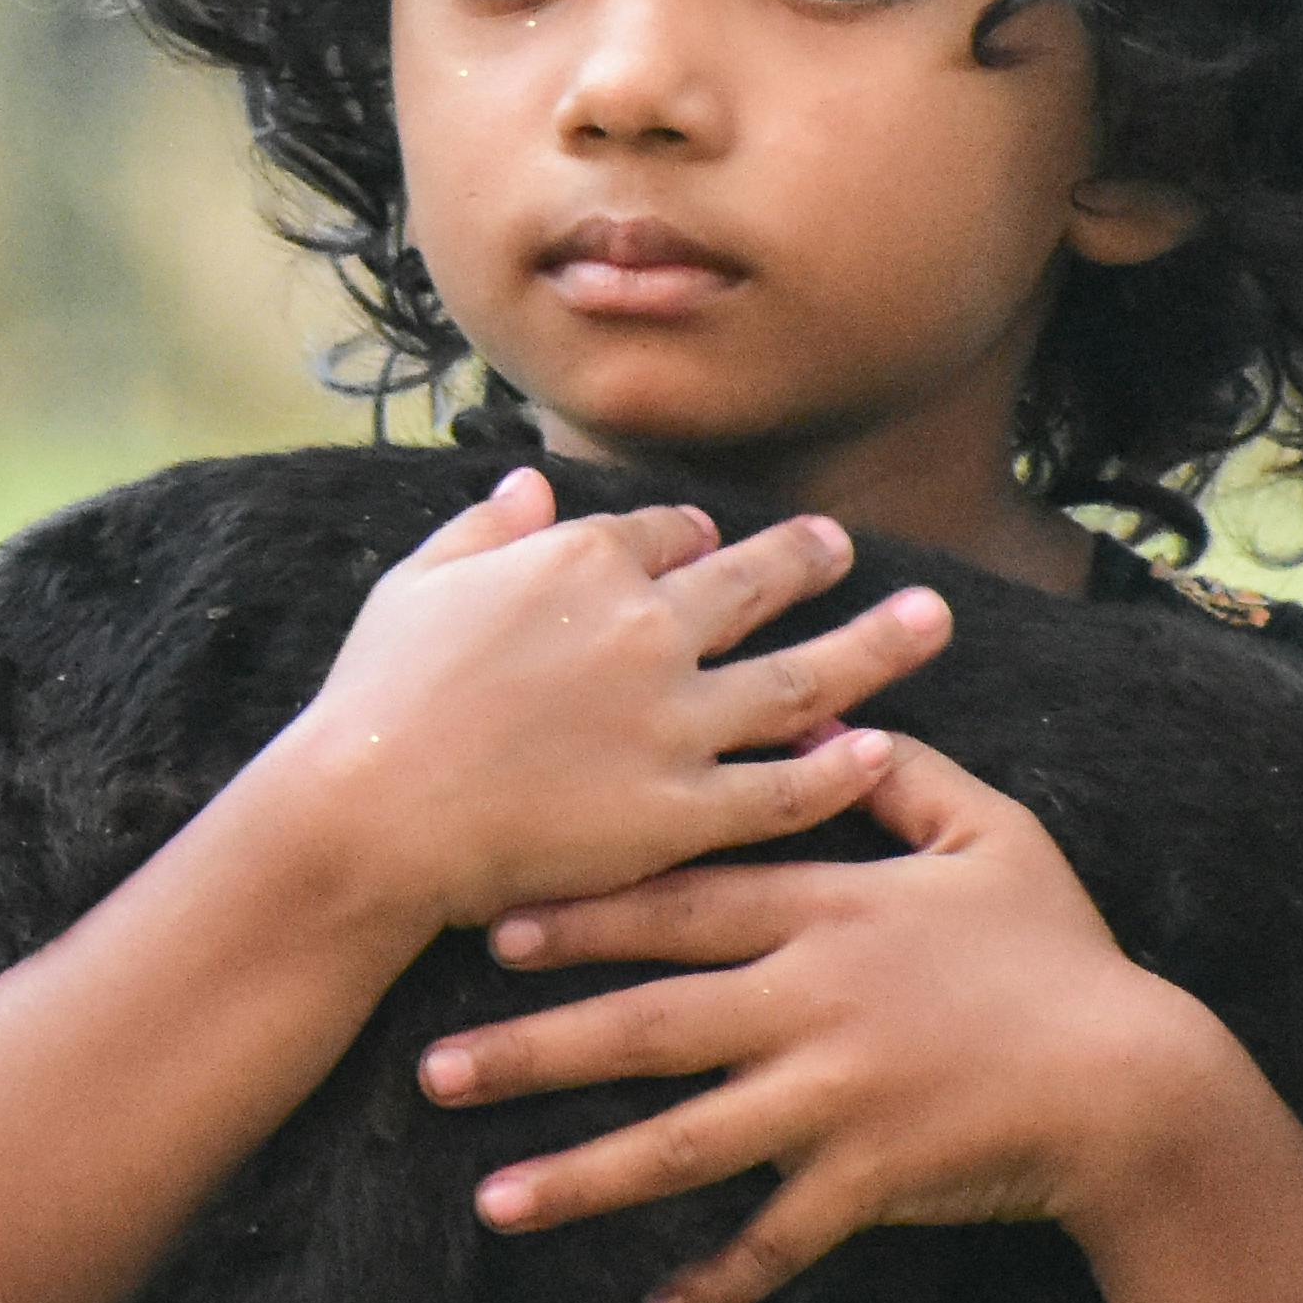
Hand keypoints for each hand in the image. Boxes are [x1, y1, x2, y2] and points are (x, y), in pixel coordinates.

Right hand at [242, 464, 957, 943]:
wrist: (369, 817)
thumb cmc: (373, 701)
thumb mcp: (414, 586)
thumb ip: (479, 533)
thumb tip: (527, 485)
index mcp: (580, 565)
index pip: (663, 534)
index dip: (690, 537)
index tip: (707, 541)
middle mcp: (645, 630)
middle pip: (751, 583)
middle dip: (805, 560)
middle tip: (842, 548)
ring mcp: (673, 722)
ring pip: (800, 678)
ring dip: (874, 646)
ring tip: (934, 619)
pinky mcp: (682, 812)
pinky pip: (781, 789)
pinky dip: (838, 770)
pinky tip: (881, 749)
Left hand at [420, 733, 1256, 1302]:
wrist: (1138, 1084)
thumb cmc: (1062, 951)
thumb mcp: (995, 834)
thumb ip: (906, 774)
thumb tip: (838, 716)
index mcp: (831, 913)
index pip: (683, 907)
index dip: (584, 916)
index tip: (490, 927)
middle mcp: (814, 1004)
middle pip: (650, 1027)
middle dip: (534, 1049)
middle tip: (435, 1071)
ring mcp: (836, 1100)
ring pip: (684, 1142)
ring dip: (584, 1177)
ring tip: (493, 1201)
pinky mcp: (868, 1183)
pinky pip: (777, 1240)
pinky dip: (718, 1277)